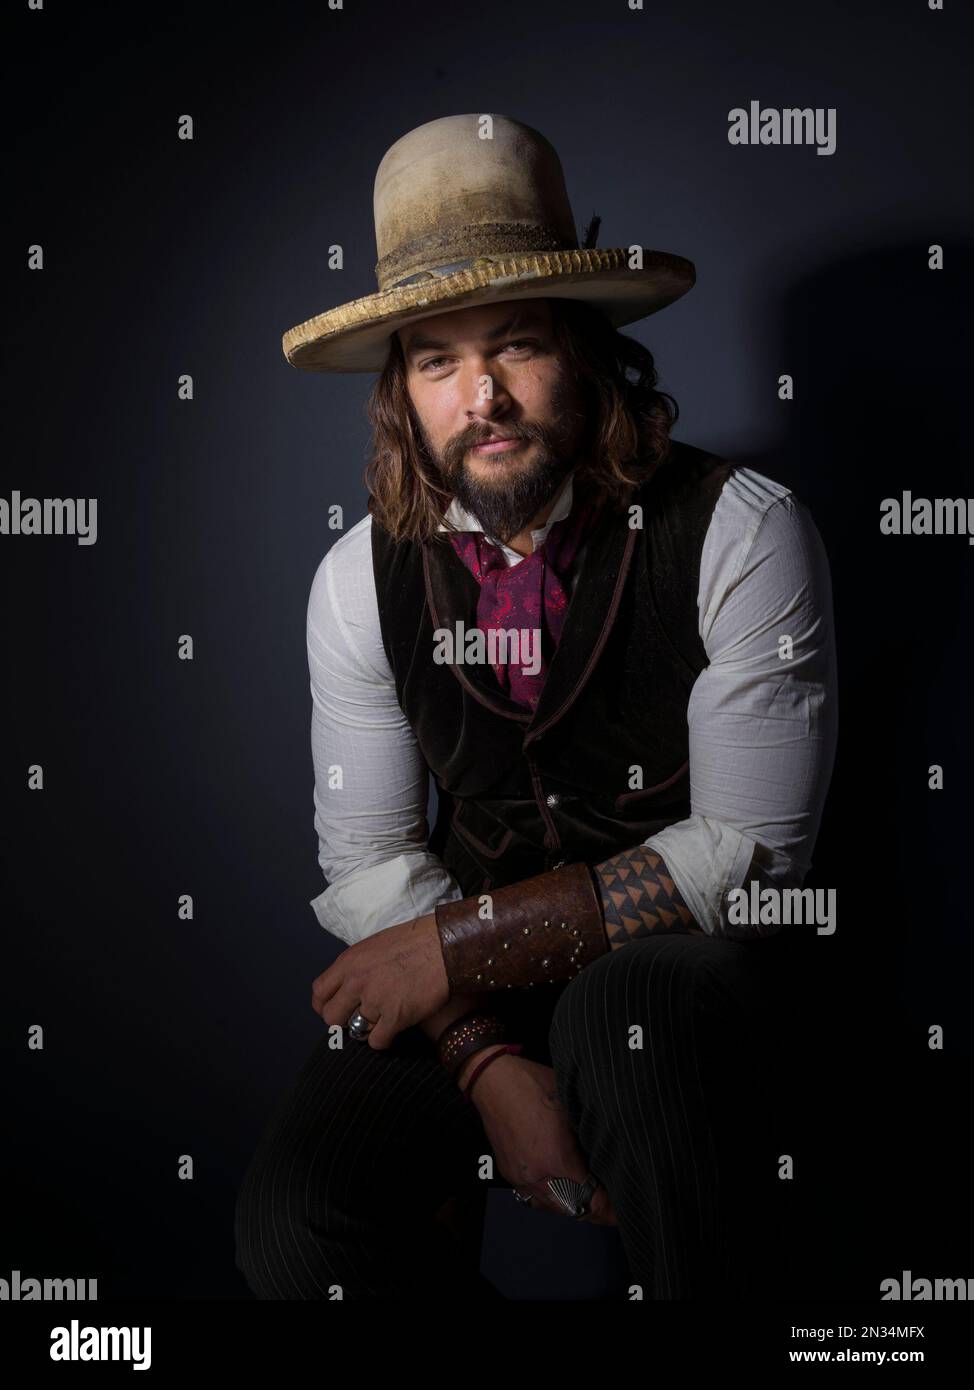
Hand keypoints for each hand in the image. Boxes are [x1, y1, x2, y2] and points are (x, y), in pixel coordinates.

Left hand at [311, 912, 449, 1049]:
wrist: (444, 946)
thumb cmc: (415, 941)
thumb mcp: (375, 945)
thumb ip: (358, 966)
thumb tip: (350, 985)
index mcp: (350, 961)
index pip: (319, 992)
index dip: (324, 1005)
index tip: (334, 1009)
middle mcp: (357, 982)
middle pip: (331, 1017)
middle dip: (343, 1021)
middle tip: (358, 1019)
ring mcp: (375, 1000)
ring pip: (355, 1031)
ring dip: (367, 1029)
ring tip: (380, 1022)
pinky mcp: (395, 1017)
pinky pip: (377, 1041)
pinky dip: (384, 1039)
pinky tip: (394, 1029)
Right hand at [470, 1053, 616, 1226]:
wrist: (494, 1080)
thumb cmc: (532, 1085)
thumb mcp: (571, 1107)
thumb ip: (588, 1137)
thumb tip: (607, 1155)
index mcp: (554, 1159)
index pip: (590, 1196)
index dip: (609, 1205)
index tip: (619, 1208)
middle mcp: (535, 1175)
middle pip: (571, 1209)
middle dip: (593, 1211)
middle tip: (610, 1208)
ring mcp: (519, 1176)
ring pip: (551, 1207)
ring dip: (571, 1205)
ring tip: (590, 1199)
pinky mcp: (509, 1172)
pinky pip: (533, 1197)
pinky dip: (551, 1198)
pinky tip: (563, 1190)